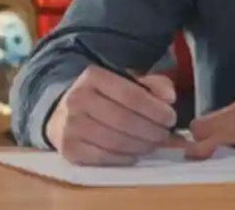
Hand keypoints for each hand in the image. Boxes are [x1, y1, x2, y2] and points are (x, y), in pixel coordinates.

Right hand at [45, 65, 186, 165]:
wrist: (63, 114)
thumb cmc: (103, 97)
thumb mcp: (127, 82)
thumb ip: (154, 85)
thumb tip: (170, 98)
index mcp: (93, 76)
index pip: (131, 95)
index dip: (156, 110)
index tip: (171, 118)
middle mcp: (77, 99)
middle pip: (125, 120)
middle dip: (152, 131)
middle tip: (165, 135)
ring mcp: (70, 125)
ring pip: (115, 141)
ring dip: (142, 146)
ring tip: (153, 145)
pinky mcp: (68, 149)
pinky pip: (104, 158)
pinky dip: (125, 158)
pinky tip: (135, 154)